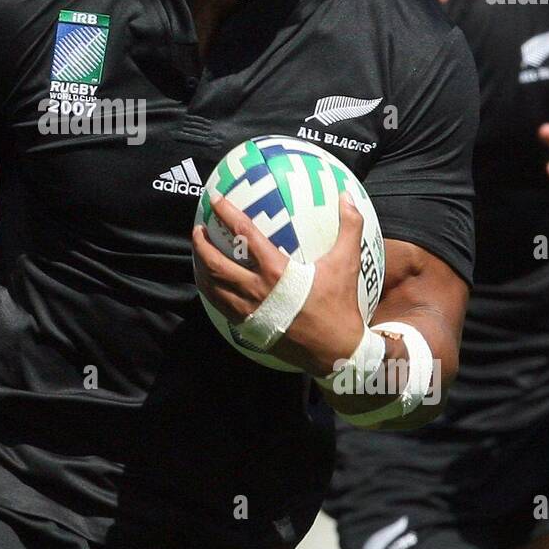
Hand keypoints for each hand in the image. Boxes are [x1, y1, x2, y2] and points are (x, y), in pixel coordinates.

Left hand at [192, 191, 365, 375]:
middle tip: (198, 229)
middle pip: (216, 263)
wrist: (335, 352)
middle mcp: (256, 290)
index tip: (215, 200)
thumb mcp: (347, 263)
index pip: (245, 235)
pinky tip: (210, 281)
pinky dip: (210, 289)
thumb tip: (347, 196)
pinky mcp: (247, 326)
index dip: (227, 214)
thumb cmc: (339, 306)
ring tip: (200, 252)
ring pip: (212, 285)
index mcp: (276, 272)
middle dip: (201, 243)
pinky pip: (218, 304)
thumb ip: (349, 227)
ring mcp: (249, 310)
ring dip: (201, 266)